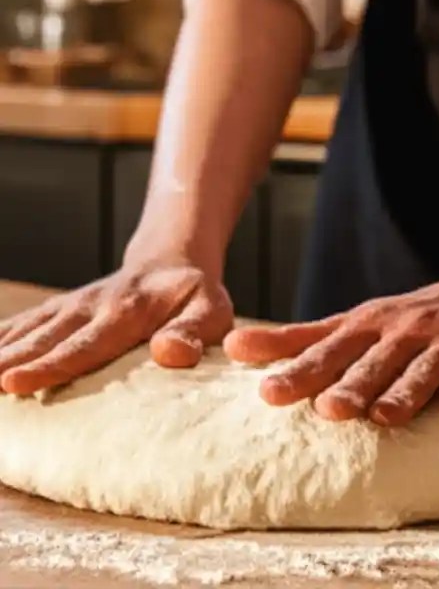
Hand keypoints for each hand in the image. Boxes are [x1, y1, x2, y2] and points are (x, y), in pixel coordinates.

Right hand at [0, 261, 232, 394]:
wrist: (171, 261)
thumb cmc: (195, 297)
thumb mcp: (211, 311)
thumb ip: (193, 333)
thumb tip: (171, 354)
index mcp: (127, 312)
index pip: (84, 346)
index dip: (48, 367)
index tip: (14, 383)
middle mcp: (90, 307)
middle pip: (44, 341)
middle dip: (8, 365)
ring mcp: (70, 306)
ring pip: (26, 331)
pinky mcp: (58, 309)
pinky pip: (21, 324)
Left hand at [223, 278, 438, 426]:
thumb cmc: (412, 321)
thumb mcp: (356, 324)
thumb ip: (300, 340)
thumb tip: (231, 347)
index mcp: (371, 327)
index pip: (331, 351)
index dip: (301, 371)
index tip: (267, 394)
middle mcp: (407, 332)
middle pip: (376, 362)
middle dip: (352, 385)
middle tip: (325, 410)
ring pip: (426, 368)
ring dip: (405, 390)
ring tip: (383, 416)